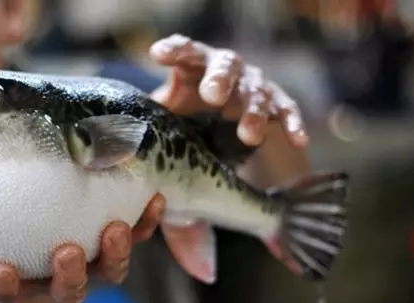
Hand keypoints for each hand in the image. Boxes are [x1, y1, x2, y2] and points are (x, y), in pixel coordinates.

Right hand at [0, 194, 165, 302]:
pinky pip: (137, 235)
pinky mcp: (116, 241)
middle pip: (71, 292)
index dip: (5, 290)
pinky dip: (147, 222)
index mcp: (25, 281)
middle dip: (71, 278)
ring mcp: (92, 261)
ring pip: (110, 271)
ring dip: (116, 253)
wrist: (40, 224)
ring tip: (116, 227)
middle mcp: (61, 277)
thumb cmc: (3, 231)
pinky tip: (155, 197)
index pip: (12, 296)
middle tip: (66, 251)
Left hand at [149, 34, 308, 148]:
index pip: (184, 51)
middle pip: (225, 65)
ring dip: (253, 113)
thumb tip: (116, 134)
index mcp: (195, 65)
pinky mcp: (276, 103)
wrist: (221, 127)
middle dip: (220, 79)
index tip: (158, 55)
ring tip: (248, 136)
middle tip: (213, 96)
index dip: (174, 50)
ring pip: (256, 93)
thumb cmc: (187, 117)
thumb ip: (149, 115)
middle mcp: (226, 68)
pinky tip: (297, 141)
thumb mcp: (166, 114)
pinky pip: (287, 111)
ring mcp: (253, 84)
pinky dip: (292, 124)